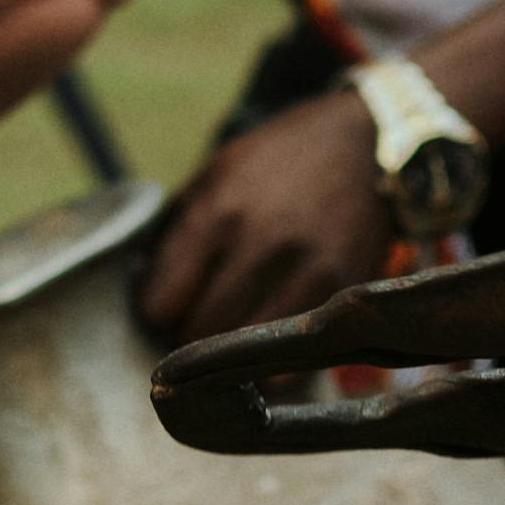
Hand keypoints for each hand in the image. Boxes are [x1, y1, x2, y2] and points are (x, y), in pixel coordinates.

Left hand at [137, 93, 388, 342]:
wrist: (360, 142)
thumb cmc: (273, 163)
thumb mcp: (212, 177)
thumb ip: (175, 234)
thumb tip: (144, 299)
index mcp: (217, 211)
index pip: (162, 302)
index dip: (158, 310)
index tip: (167, 306)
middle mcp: (262, 242)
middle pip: (201, 332)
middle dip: (193, 333)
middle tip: (201, 321)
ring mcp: (308, 270)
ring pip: (247, 352)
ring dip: (235, 353)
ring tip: (234, 331)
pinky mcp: (344, 291)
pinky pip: (295, 358)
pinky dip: (277, 362)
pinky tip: (272, 341)